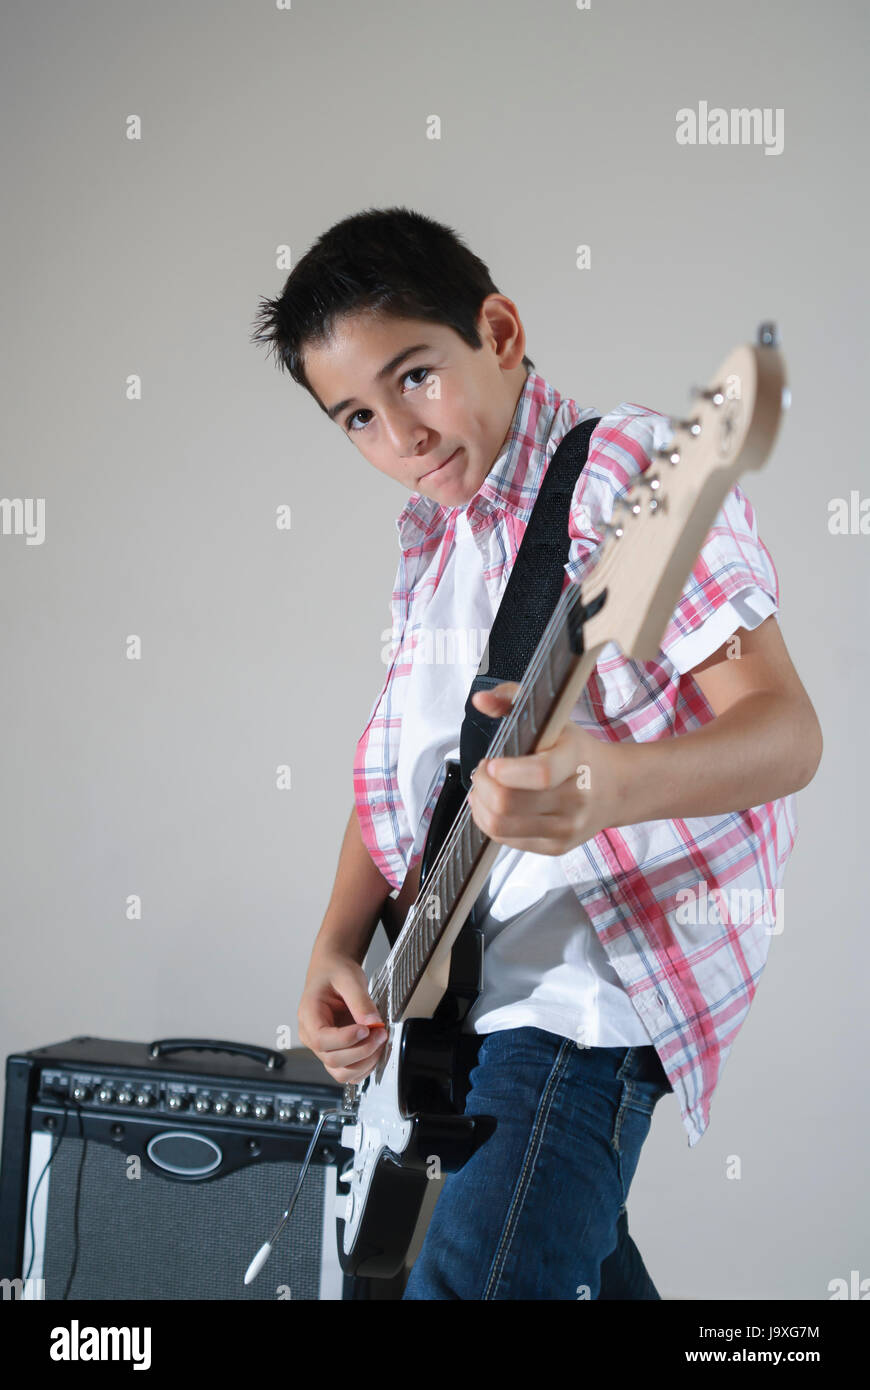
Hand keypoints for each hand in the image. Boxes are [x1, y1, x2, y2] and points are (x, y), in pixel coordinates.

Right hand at [297, 950, 386, 1083]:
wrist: (332, 970)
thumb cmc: (334, 973)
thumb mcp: (349, 978)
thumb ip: (360, 1001)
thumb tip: (373, 1022)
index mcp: (309, 1016)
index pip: (322, 1039)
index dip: (346, 1039)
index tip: (366, 1029)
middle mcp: (312, 1036)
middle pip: (332, 1060)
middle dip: (362, 1050)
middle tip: (380, 1033)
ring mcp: (324, 1047)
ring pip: (340, 1072)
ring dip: (364, 1062)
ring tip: (379, 1041)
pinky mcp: (336, 1052)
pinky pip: (348, 1071)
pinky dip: (364, 1066)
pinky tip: (375, 1049)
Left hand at [467, 681, 626, 853]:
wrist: (615, 788)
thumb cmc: (577, 752)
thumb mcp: (554, 718)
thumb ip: (513, 699)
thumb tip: (480, 700)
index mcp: (575, 759)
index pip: (541, 774)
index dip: (506, 771)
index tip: (492, 762)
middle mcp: (575, 798)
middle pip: (507, 803)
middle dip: (481, 785)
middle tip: (483, 771)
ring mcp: (567, 827)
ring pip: (501, 826)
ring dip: (480, 806)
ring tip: (484, 789)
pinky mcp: (557, 847)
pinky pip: (507, 841)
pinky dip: (490, 823)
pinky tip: (495, 806)